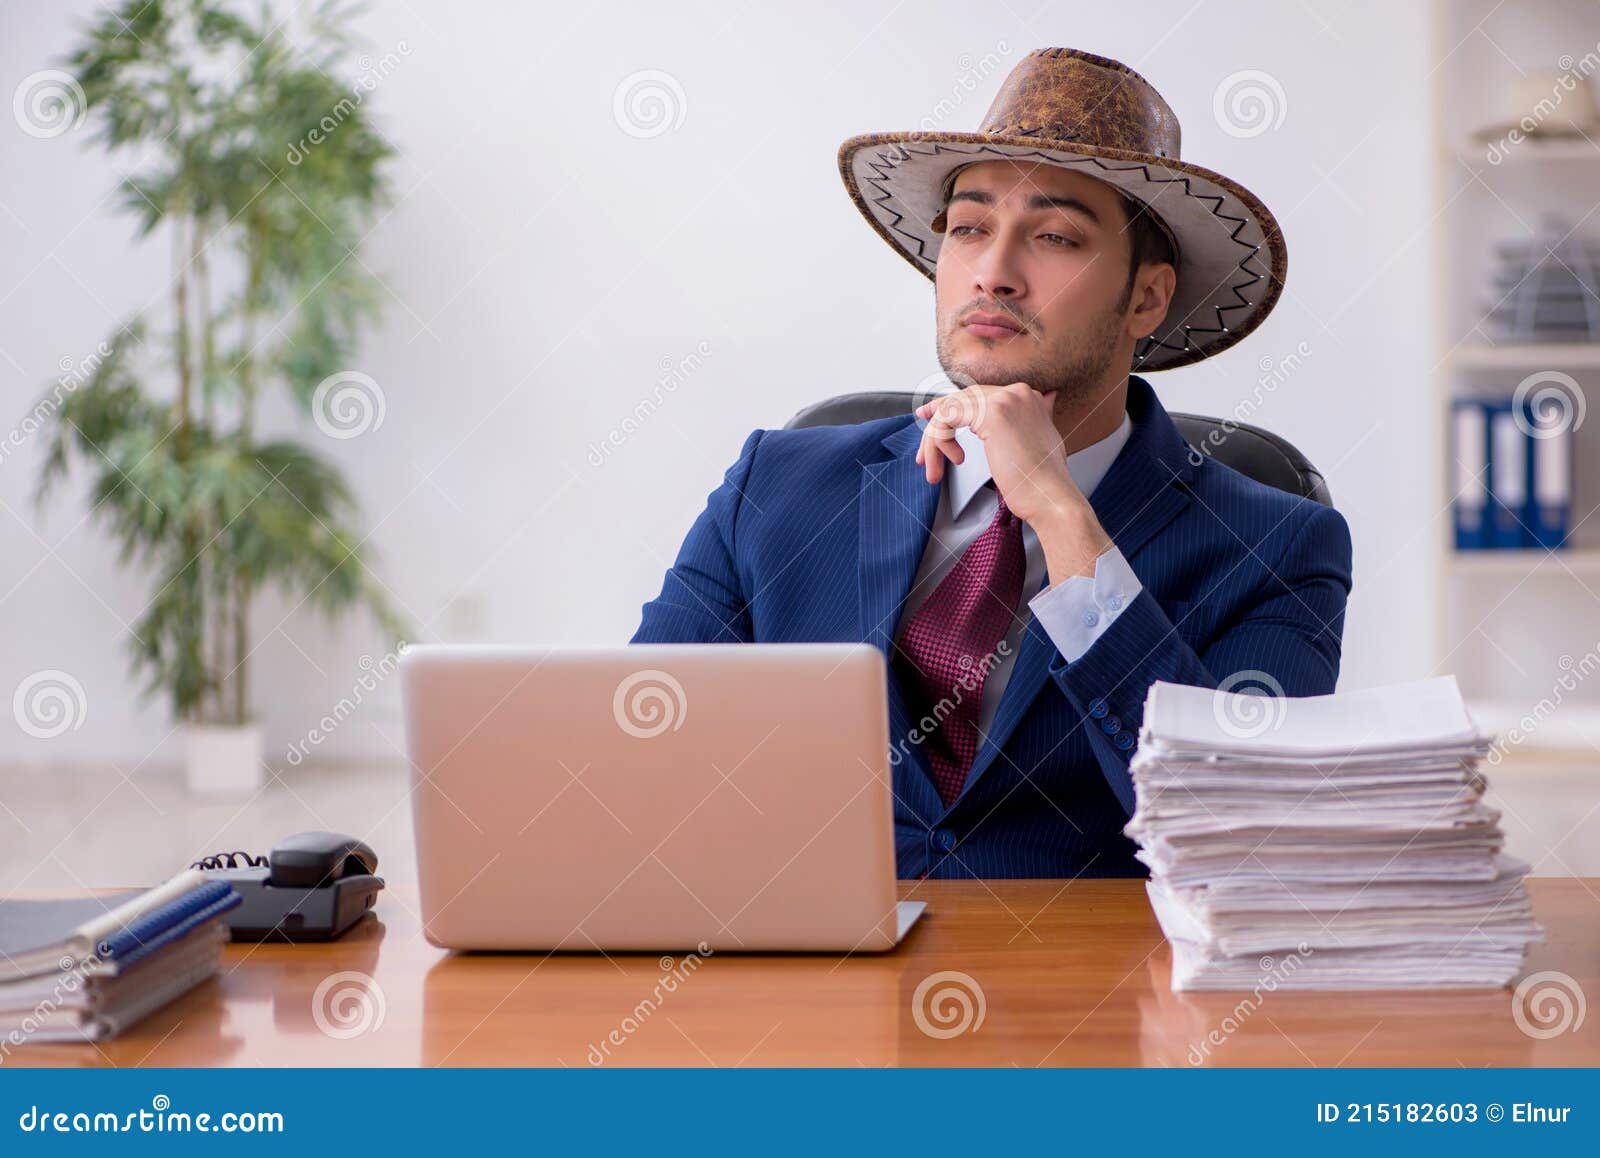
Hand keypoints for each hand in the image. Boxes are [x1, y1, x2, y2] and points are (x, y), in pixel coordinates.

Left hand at [914, 383, 1113, 580]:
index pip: (977, 397)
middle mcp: (1016, 392)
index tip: (930, 421)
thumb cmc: (1042, 482)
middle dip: (937, 428)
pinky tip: (945, 463)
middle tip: (923, 454)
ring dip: (934, 442)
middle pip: (960, 401)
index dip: (951, 410)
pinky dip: (937, 442)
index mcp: (1026, 397)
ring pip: (949, 411)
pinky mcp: (990, 415)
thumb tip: (1044, 400)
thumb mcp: (1040, 442)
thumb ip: (1035, 418)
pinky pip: (946, 420)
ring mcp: (1004, 401)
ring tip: (934, 470)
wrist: (1051, 499)